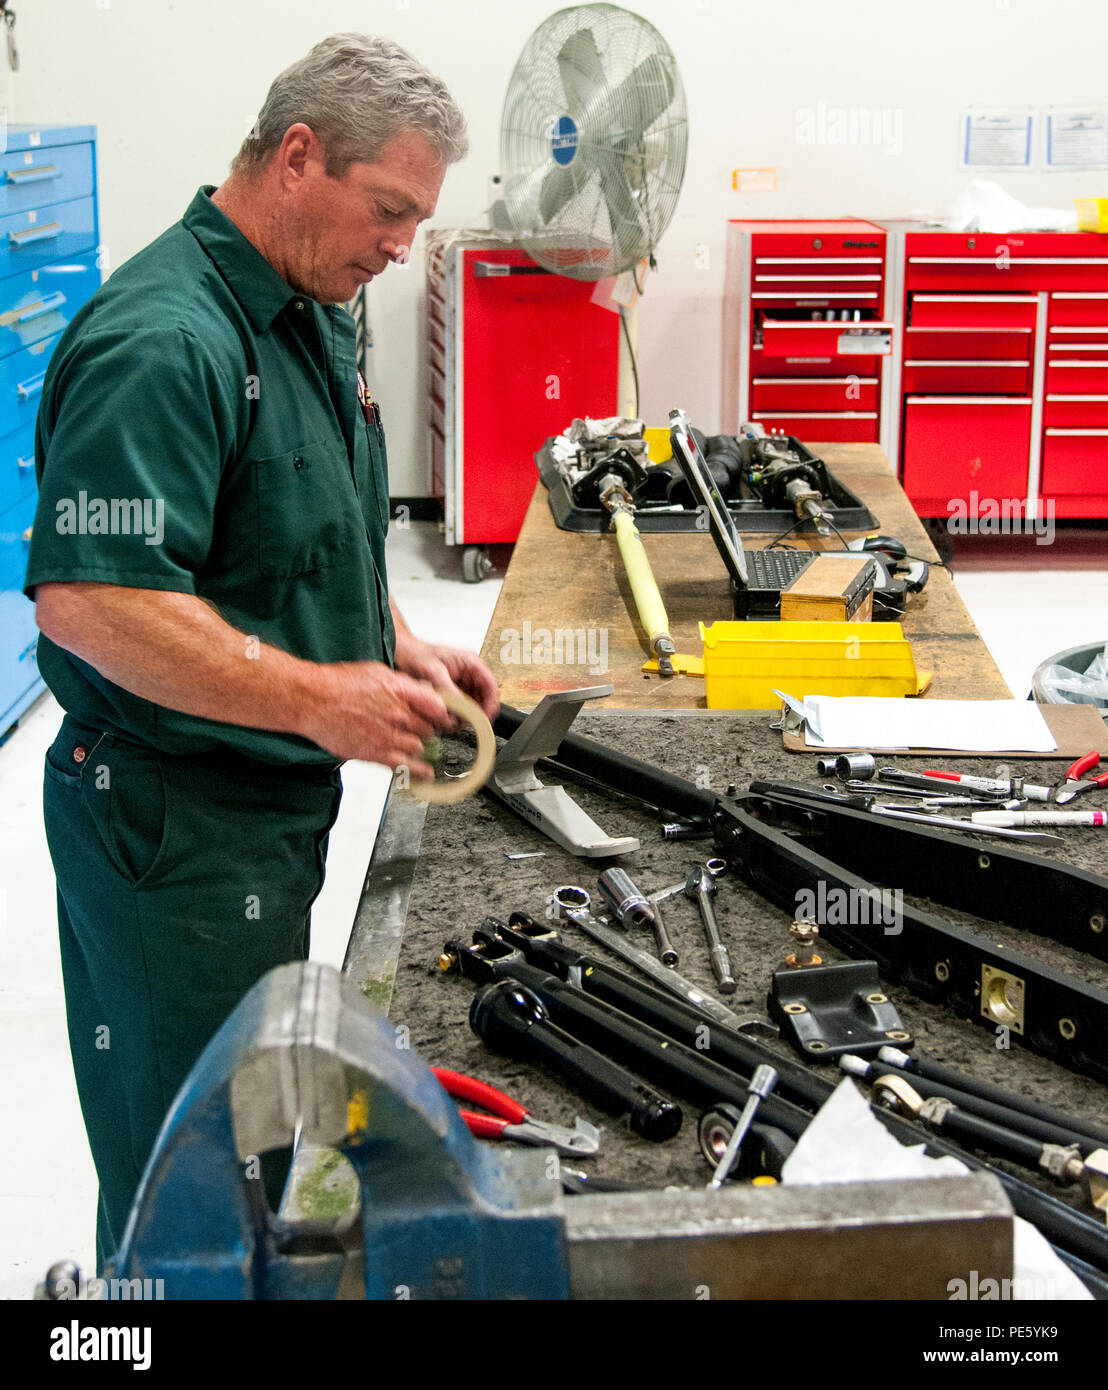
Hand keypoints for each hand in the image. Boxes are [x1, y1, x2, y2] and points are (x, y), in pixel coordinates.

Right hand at [300, 661, 450, 776]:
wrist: (312, 700)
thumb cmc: (337, 683)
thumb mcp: (377, 672)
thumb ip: (401, 684)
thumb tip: (417, 690)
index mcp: (401, 691)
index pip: (438, 705)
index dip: (444, 712)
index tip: (446, 716)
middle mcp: (398, 714)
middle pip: (430, 728)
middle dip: (429, 729)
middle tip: (424, 729)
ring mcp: (388, 735)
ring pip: (420, 746)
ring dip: (420, 746)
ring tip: (416, 745)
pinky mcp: (376, 753)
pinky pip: (406, 766)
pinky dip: (419, 772)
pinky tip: (426, 775)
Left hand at [392, 633, 499, 722]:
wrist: (401, 653)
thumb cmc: (415, 654)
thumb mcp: (434, 673)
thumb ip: (450, 692)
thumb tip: (460, 711)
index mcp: (470, 662)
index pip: (491, 686)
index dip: (490, 705)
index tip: (483, 719)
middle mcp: (469, 673)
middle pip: (483, 699)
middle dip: (474, 713)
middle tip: (463, 723)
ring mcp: (462, 682)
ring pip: (472, 705)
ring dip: (463, 716)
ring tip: (449, 720)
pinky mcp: (453, 690)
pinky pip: (460, 707)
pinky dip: (454, 715)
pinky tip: (444, 716)